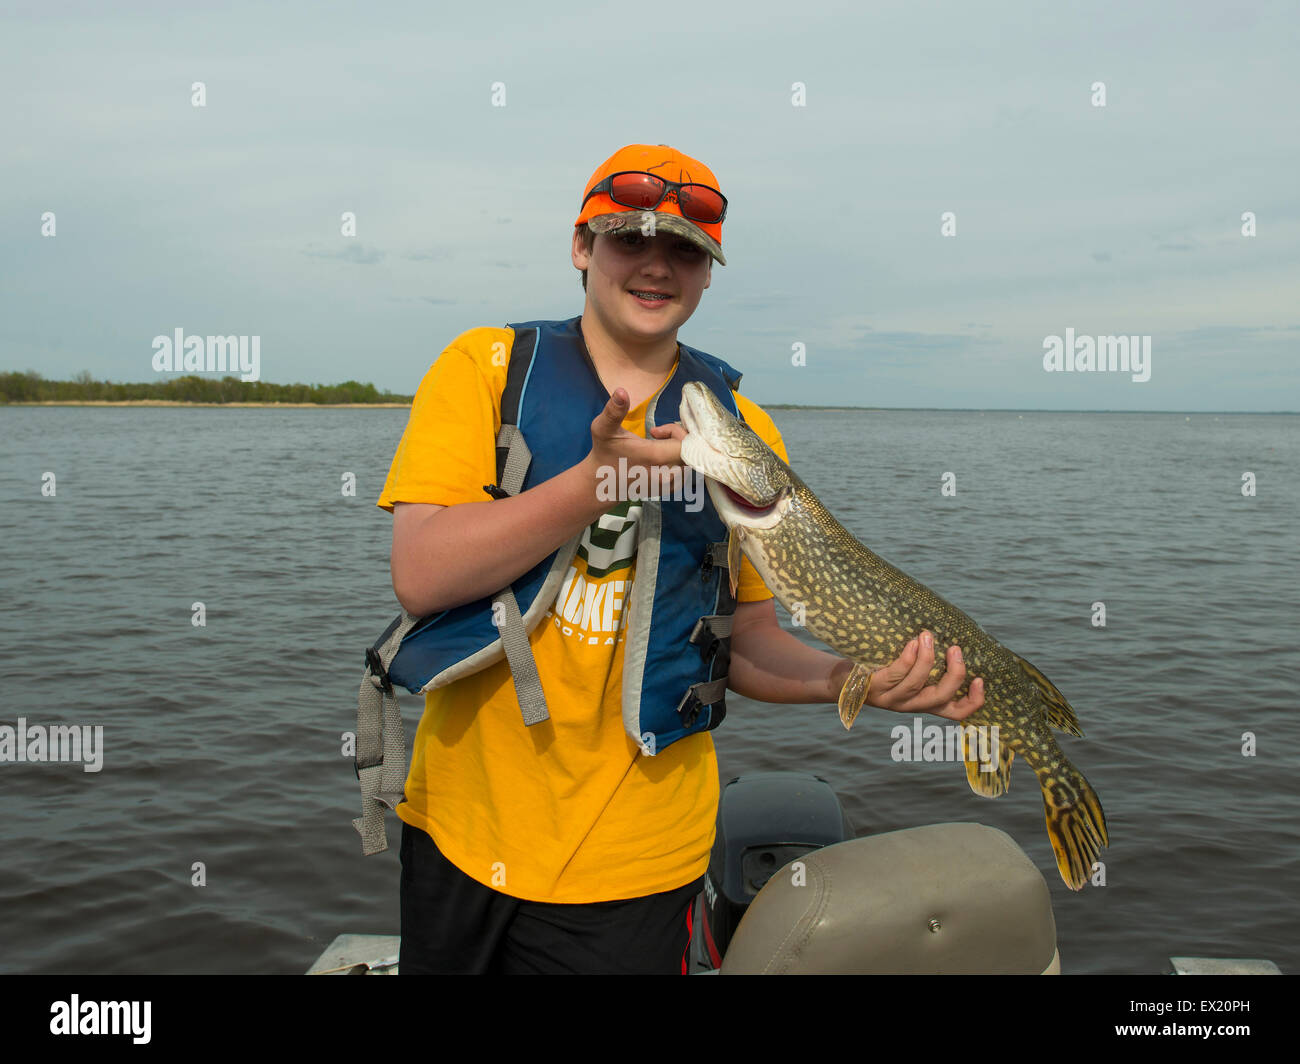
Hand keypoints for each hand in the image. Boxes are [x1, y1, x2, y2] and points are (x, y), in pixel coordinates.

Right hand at [585, 389, 686, 499]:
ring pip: (690, 460)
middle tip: (656, 434)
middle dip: (677, 437)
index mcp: (655, 458)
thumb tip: (621, 391)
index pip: (687, 443)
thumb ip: (613, 411)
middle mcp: (667, 474)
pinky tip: (660, 456)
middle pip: (691, 450)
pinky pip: (686, 470)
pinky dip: (678, 459)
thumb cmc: (604, 454)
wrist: (601, 484)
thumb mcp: (603, 429)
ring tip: (656, 444)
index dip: (677, 432)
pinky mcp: (670, 489)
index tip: (656, 431)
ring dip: (677, 448)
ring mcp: (670, 484)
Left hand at [849, 630, 983, 720]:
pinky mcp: (874, 688)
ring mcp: (891, 699)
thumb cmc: (881, 668)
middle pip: (940, 698)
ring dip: (926, 659)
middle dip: (953, 674)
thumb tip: (949, 631)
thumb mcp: (907, 670)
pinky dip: (906, 659)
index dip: (973, 701)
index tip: (980, 679)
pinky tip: (911, 644)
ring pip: (916, 685)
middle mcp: (910, 705)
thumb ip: (927, 661)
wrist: (842, 679)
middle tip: (955, 649)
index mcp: (924, 702)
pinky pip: (894, 675)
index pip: (956, 712)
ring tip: (927, 636)